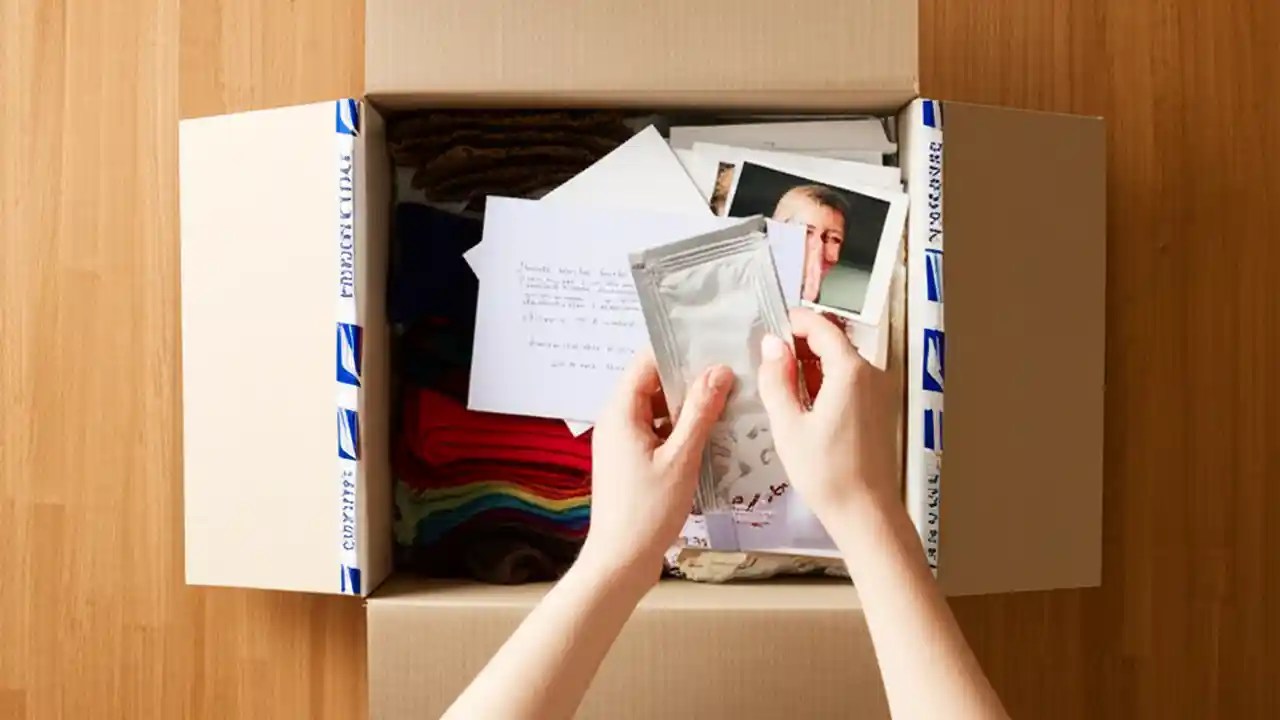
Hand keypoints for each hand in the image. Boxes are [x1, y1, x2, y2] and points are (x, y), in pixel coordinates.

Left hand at [582, 352, 733, 580]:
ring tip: (727, 406)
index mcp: (620, 412)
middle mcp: (616, 421)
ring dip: (689, 409)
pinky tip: (711, 438)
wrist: (620, 561)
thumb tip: (718, 371)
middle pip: (653, 384)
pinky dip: (681, 432)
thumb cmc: (647, 512)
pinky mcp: (631, 461)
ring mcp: (622, 442)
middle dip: (690, 381)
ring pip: (658, 410)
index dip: (677, 352)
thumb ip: (700, 412)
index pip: (645, 362)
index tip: (712, 348)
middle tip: (730, 377)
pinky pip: (658, 433)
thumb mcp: (681, 458)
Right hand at [757, 307, 896, 520]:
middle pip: (833, 343)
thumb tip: (773, 346)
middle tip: (770, 363)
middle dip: (801, 346)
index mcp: (850, 372)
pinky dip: (828, 384)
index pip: (821, 327)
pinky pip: (852, 383)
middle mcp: (872, 375)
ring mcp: (880, 392)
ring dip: (813, 367)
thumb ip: (776, 379)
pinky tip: (807, 407)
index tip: (772, 326)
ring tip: (784, 389)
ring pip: (842, 363)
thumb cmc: (826, 473)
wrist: (866, 512)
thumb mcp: (788, 425)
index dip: (794, 321)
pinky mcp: (880, 409)